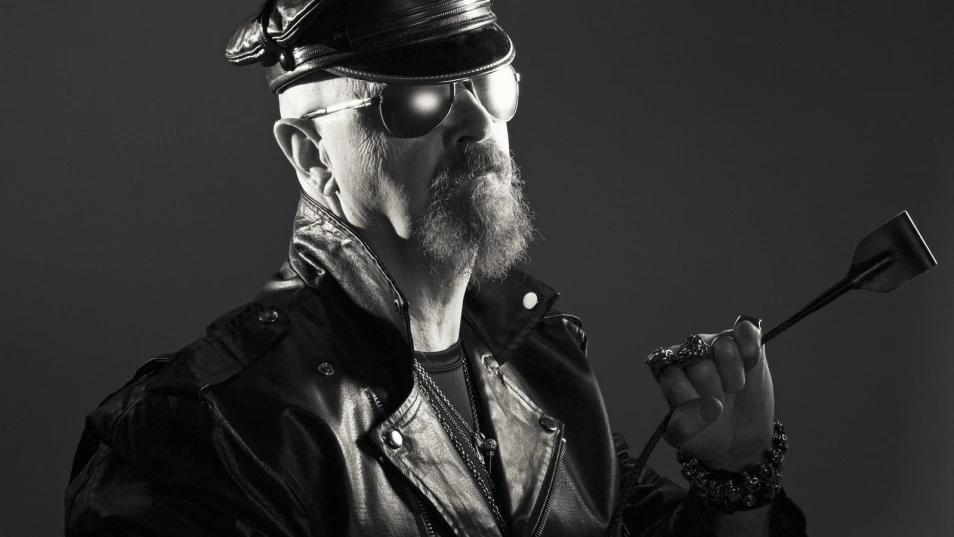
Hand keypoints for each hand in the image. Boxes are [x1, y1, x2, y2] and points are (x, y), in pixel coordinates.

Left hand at [657, 318, 773, 470]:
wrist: (738, 439)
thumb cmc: (704, 432)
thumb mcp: (685, 437)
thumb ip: (685, 425)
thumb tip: (711, 407)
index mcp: (670, 372)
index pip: (672, 376)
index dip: (689, 398)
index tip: (699, 411)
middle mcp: (691, 353)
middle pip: (699, 363)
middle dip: (713, 390)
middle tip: (719, 400)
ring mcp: (718, 345)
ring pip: (724, 346)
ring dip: (733, 375)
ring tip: (734, 388)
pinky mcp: (746, 344)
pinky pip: (746, 331)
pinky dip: (750, 345)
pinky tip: (752, 361)